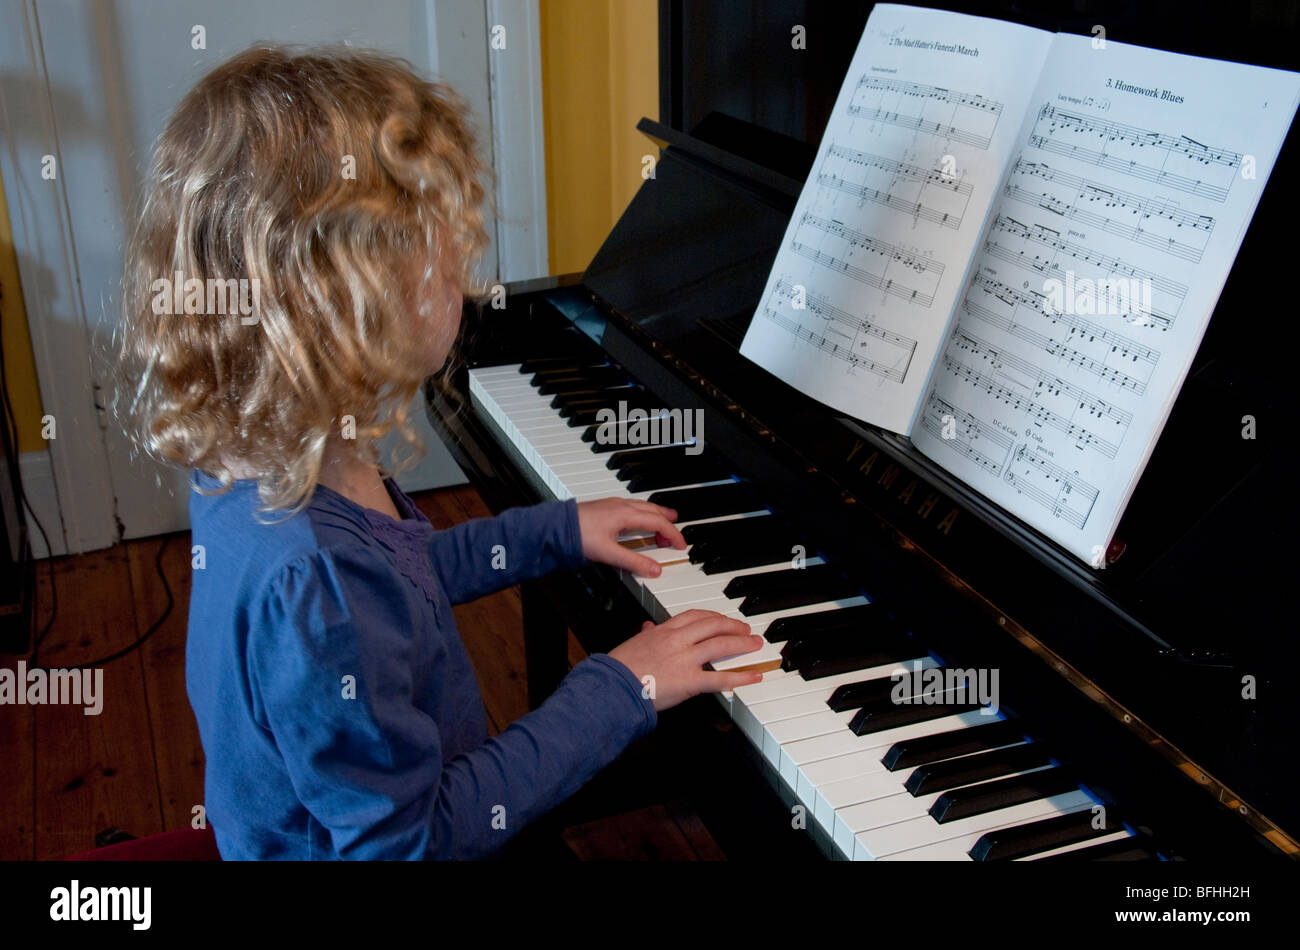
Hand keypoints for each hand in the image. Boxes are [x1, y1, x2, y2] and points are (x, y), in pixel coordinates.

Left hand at [577, 497, 685, 577]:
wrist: (556, 526)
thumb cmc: (578, 535)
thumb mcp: (609, 553)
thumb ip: (633, 562)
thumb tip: (654, 570)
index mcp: (626, 514)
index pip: (658, 521)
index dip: (672, 533)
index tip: (680, 544)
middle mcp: (622, 506)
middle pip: (653, 510)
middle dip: (667, 521)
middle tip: (675, 532)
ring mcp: (613, 504)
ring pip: (642, 506)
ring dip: (656, 514)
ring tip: (662, 520)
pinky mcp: (605, 507)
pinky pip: (631, 506)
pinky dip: (642, 512)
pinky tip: (636, 518)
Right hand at [608, 610, 764, 710]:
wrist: (613, 686)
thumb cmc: (618, 668)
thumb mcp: (633, 644)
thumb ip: (645, 634)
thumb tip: (648, 627)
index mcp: (663, 631)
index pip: (695, 615)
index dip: (713, 616)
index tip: (723, 619)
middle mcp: (677, 641)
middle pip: (713, 625)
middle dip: (733, 626)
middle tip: (746, 630)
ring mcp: (685, 660)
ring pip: (720, 645)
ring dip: (742, 643)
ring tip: (755, 644)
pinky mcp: (689, 681)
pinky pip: (720, 678)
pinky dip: (741, 677)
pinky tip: (754, 676)